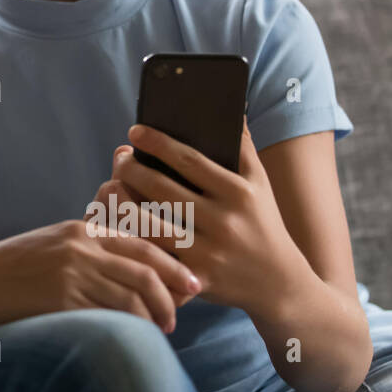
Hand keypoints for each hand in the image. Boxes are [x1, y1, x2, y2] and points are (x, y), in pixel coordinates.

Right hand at [0, 218, 202, 334]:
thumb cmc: (11, 268)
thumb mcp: (51, 245)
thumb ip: (86, 248)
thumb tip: (128, 267)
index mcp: (79, 229)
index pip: (139, 239)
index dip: (172, 259)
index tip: (191, 278)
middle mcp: (78, 247)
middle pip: (144, 267)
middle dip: (174, 288)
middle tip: (187, 304)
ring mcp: (70, 274)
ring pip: (132, 294)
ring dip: (155, 314)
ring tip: (163, 327)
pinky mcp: (61, 300)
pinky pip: (110, 315)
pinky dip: (132, 326)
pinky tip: (139, 335)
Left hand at [112, 119, 308, 313]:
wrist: (281, 285)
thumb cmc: (263, 223)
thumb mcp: (260, 184)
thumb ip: (244, 146)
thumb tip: (234, 106)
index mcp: (238, 192)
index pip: (190, 160)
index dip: (157, 143)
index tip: (135, 131)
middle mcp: (224, 221)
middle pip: (162, 190)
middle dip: (132, 170)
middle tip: (119, 157)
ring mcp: (208, 253)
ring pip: (151, 225)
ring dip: (123, 203)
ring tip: (111, 186)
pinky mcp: (195, 279)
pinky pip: (154, 256)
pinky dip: (132, 240)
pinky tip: (115, 224)